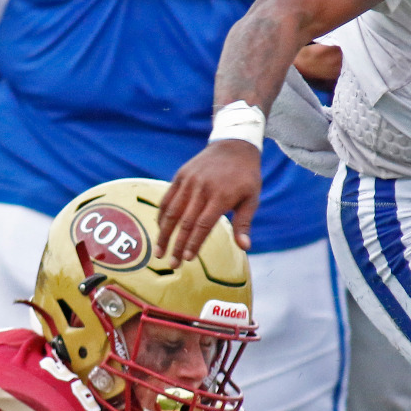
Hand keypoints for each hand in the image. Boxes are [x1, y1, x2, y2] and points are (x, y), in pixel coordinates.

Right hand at [160, 138, 264, 262]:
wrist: (234, 146)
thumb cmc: (245, 177)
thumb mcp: (252, 198)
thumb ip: (244, 223)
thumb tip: (244, 247)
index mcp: (220, 196)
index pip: (203, 224)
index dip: (193, 243)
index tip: (186, 259)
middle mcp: (202, 188)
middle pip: (185, 221)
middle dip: (176, 244)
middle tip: (171, 264)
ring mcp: (188, 181)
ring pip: (171, 211)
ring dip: (163, 233)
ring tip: (158, 252)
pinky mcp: (180, 176)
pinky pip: (167, 198)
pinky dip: (161, 215)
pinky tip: (159, 230)